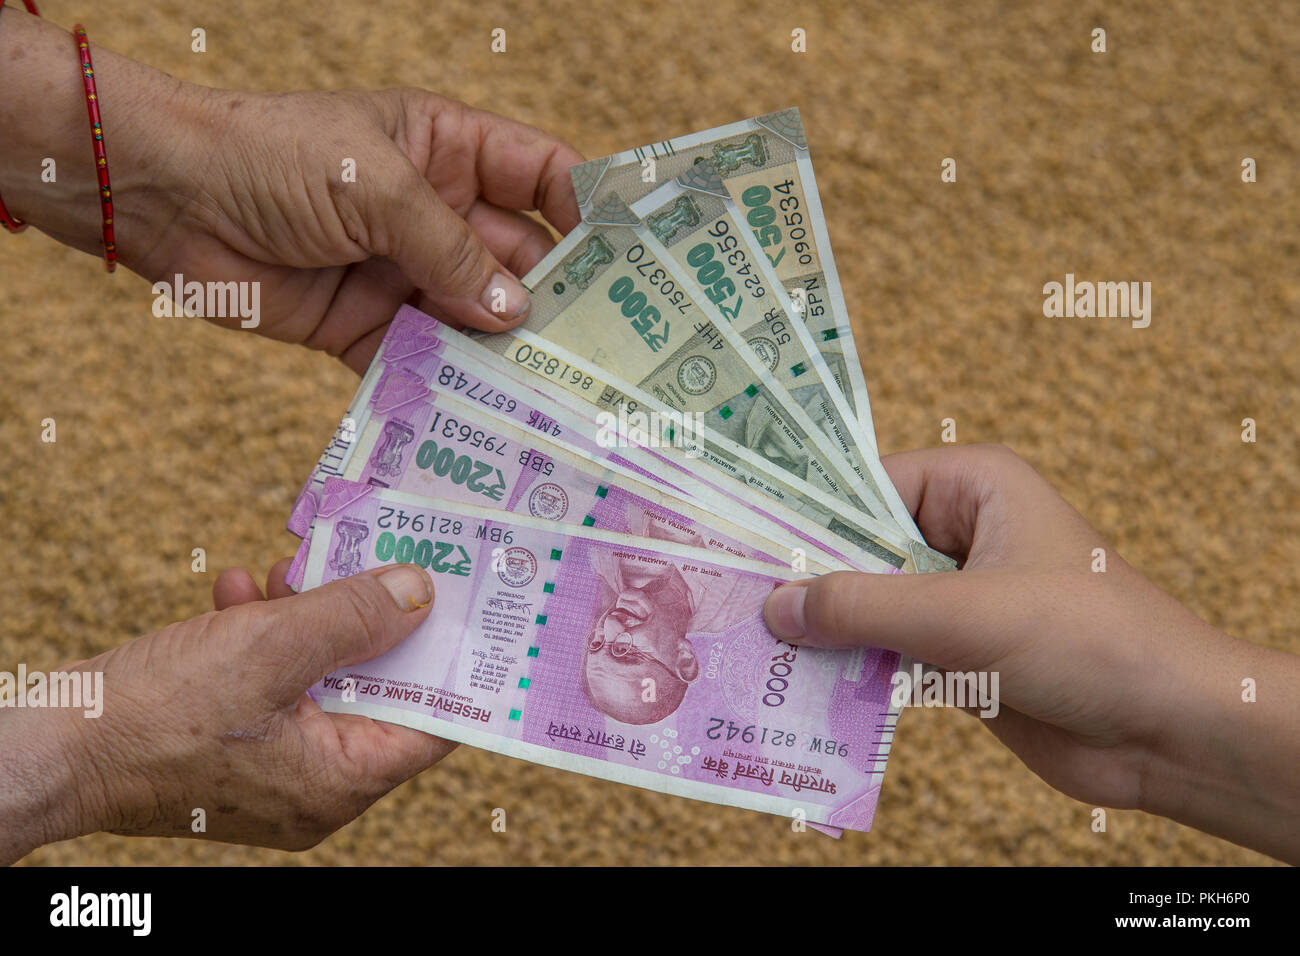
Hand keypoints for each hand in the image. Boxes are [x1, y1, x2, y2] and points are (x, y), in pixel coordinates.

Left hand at [0, 10, 582, 371]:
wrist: (163, 199)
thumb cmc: (269, 156)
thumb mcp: (372, 183)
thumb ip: (449, 247)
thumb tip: (515, 313)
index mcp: (447, 150)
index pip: (541, 175)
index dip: (588, 212)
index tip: (631, 264)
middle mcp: (435, 212)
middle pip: (517, 259)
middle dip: (556, 302)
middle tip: (603, 354)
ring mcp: (403, 271)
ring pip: (476, 317)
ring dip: (507, 353)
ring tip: (557, 394)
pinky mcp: (365, 326)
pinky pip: (422, 359)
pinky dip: (448, 386)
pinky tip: (484, 414)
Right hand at [0, 560, 451, 863]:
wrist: (53, 744)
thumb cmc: (158, 714)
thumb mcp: (272, 648)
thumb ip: (355, 616)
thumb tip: (421, 593)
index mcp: (342, 778)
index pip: (432, 724)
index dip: (451, 663)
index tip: (468, 609)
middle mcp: (317, 783)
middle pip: (376, 691)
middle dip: (370, 621)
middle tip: (381, 561)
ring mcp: (274, 766)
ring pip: (320, 678)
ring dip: (310, 616)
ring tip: (297, 567)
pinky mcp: (235, 743)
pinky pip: (273, 684)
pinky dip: (264, 635)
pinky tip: (244, 591)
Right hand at [763, 444, 1299, 861]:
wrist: (1168, 729)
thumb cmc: (1086, 640)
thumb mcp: (965, 615)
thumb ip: (864, 608)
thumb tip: (775, 606)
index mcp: (972, 487)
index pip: (863, 487)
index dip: (801, 517)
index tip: (736, 543)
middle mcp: (960, 534)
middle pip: (859, 548)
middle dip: (805, 581)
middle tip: (728, 602)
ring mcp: (958, 596)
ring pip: (868, 605)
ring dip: (821, 632)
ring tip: (746, 649)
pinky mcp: (957, 654)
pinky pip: (885, 652)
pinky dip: (848, 669)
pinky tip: (794, 687)